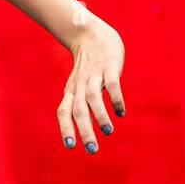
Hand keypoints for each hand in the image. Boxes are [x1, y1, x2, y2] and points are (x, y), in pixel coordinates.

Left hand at [57, 18, 125, 152]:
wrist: (91, 34)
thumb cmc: (87, 65)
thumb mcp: (79, 85)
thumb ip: (81, 104)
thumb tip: (85, 128)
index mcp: (72, 91)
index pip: (63, 111)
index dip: (65, 127)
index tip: (70, 146)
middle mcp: (80, 85)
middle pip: (78, 110)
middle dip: (84, 130)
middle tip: (92, 149)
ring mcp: (94, 75)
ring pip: (92, 98)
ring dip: (99, 115)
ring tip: (109, 132)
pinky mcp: (109, 67)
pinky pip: (111, 84)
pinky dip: (115, 98)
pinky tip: (121, 112)